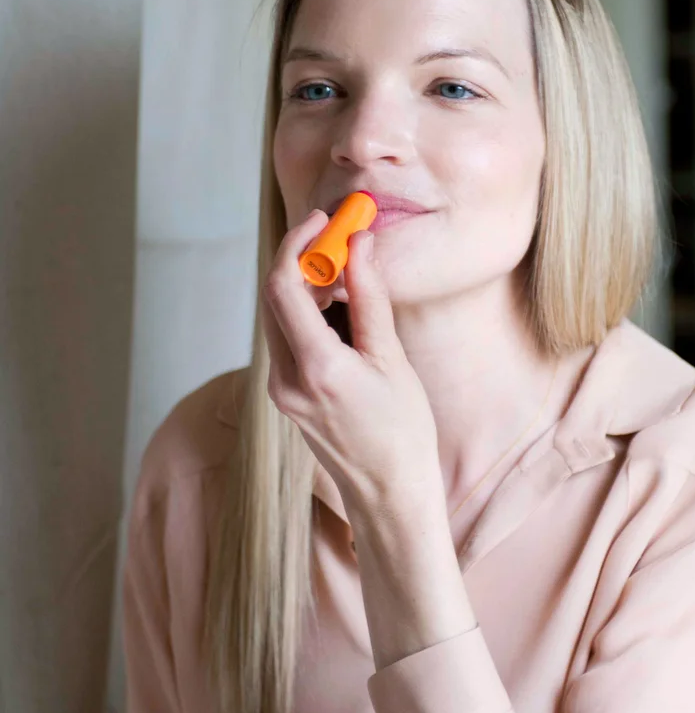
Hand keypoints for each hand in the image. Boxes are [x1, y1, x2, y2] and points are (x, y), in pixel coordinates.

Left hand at [261, 208, 440, 511]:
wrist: (388, 491)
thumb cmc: (402, 429)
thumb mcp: (391, 357)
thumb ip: (370, 297)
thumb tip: (358, 244)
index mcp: (315, 367)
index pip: (282, 286)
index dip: (298, 244)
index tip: (323, 221)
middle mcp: (286, 378)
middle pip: (274, 297)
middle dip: (302, 260)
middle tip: (338, 239)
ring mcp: (280, 389)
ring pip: (278, 316)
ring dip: (305, 286)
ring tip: (347, 276)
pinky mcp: (285, 394)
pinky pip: (286, 338)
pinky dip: (307, 313)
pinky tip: (340, 311)